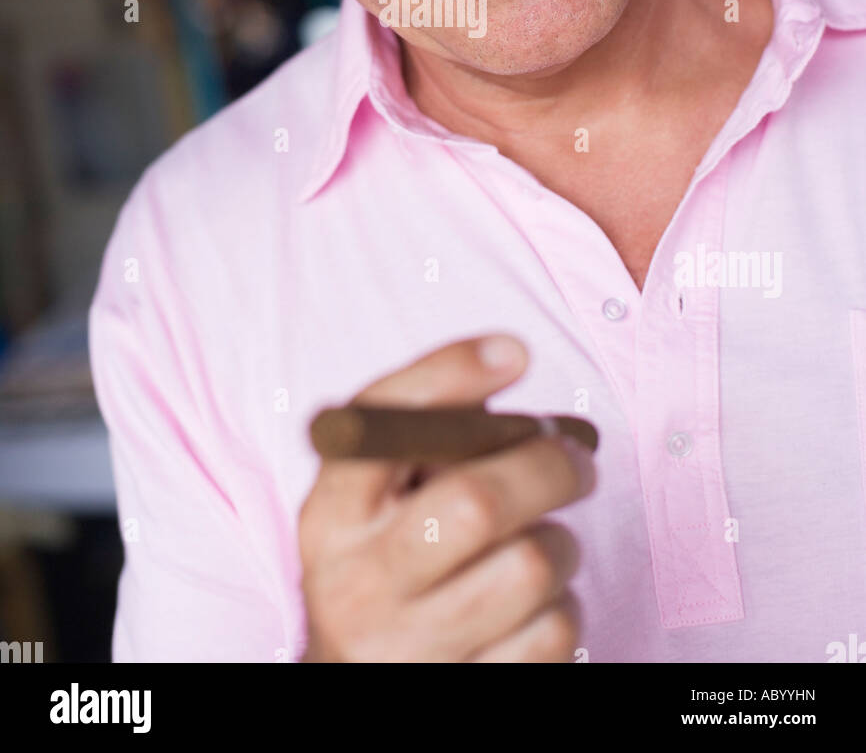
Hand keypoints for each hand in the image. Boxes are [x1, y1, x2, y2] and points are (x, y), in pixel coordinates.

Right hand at [299, 334, 594, 661]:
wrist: (360, 681)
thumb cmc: (390, 558)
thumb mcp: (381, 493)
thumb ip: (430, 425)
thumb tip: (506, 357)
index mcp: (330, 514)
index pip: (381, 426)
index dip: (450, 375)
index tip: (514, 351)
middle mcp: (355, 583)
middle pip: (476, 503)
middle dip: (549, 467)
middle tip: (577, 461)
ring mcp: (407, 650)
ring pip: (530, 566)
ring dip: (559, 544)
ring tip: (539, 543)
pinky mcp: (463, 694)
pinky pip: (552, 634)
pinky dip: (563, 607)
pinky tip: (534, 604)